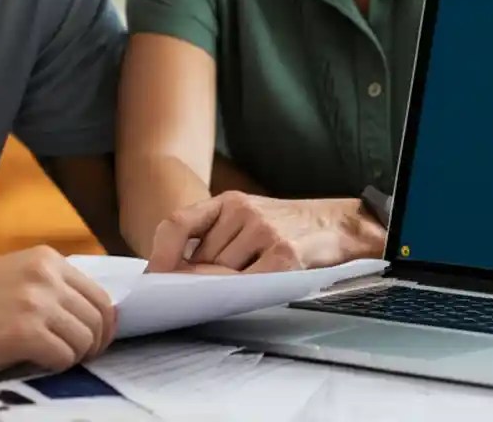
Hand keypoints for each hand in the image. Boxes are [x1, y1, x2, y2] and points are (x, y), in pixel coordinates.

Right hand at [0, 246, 115, 370]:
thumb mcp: (10, 276)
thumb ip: (46, 287)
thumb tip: (85, 316)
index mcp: (46, 259)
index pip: (99, 294)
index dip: (102, 324)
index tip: (93, 341)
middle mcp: (46, 276)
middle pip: (99, 318)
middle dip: (95, 344)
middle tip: (78, 360)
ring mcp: (36, 302)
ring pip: (85, 340)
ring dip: (73, 358)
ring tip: (51, 362)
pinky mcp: (23, 332)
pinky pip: (63, 358)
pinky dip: (55, 368)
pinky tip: (34, 365)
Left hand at [146, 192, 384, 273]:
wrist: (337, 224)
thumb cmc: (286, 228)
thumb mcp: (247, 219)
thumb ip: (214, 238)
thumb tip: (174, 273)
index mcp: (229, 200)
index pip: (177, 223)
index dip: (161, 255)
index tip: (154, 279)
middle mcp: (243, 210)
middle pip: (200, 259)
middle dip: (202, 280)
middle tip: (214, 289)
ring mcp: (264, 231)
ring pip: (223, 274)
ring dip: (230, 286)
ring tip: (254, 278)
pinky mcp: (284, 254)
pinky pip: (249, 284)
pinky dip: (247, 291)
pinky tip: (261, 285)